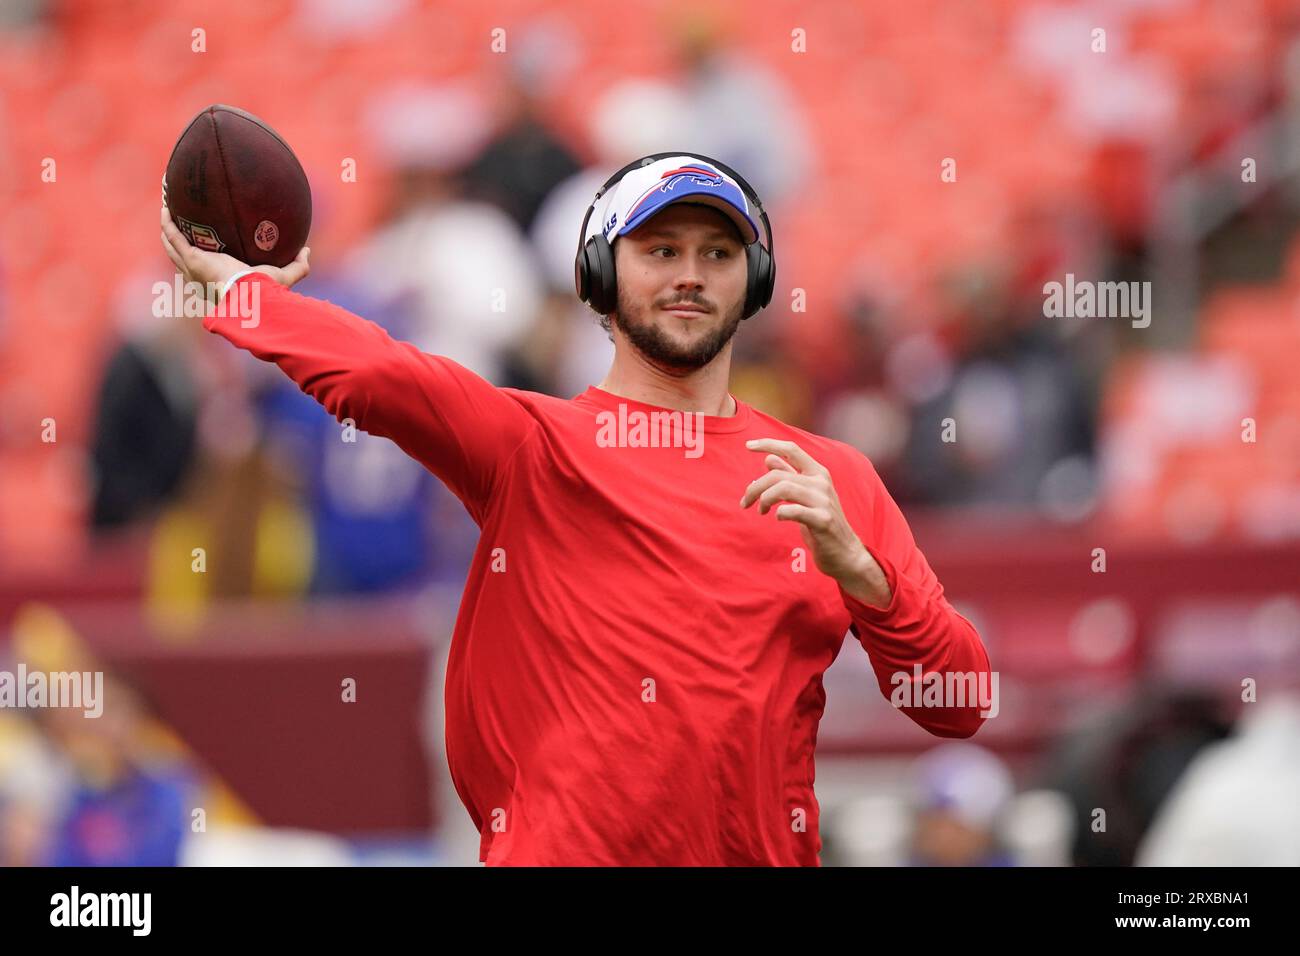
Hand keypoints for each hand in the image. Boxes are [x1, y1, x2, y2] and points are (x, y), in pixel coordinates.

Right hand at [160, 206, 309, 303]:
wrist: (251, 295)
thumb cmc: (266, 290)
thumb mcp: (284, 276)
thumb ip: (298, 266)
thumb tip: (306, 250)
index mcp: (218, 282)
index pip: (205, 270)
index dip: (200, 256)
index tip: (203, 242)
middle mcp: (201, 277)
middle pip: (182, 257)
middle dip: (177, 240)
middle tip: (177, 222)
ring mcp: (192, 268)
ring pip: (172, 246)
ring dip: (167, 228)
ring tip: (167, 208)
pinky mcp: (191, 259)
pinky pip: (174, 237)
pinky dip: (168, 222)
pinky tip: (166, 206)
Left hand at [740, 438, 891, 606]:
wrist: (844, 552)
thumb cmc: (821, 523)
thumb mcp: (804, 496)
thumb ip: (789, 476)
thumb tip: (768, 459)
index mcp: (817, 472)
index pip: (791, 449)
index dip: (768, 444)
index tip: (748, 445)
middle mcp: (821, 482)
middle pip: (778, 474)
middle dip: (755, 487)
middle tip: (745, 502)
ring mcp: (823, 501)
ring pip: (783, 488)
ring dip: (764, 499)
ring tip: (760, 511)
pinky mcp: (823, 520)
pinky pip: (794, 511)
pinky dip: (780, 513)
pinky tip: (778, 518)